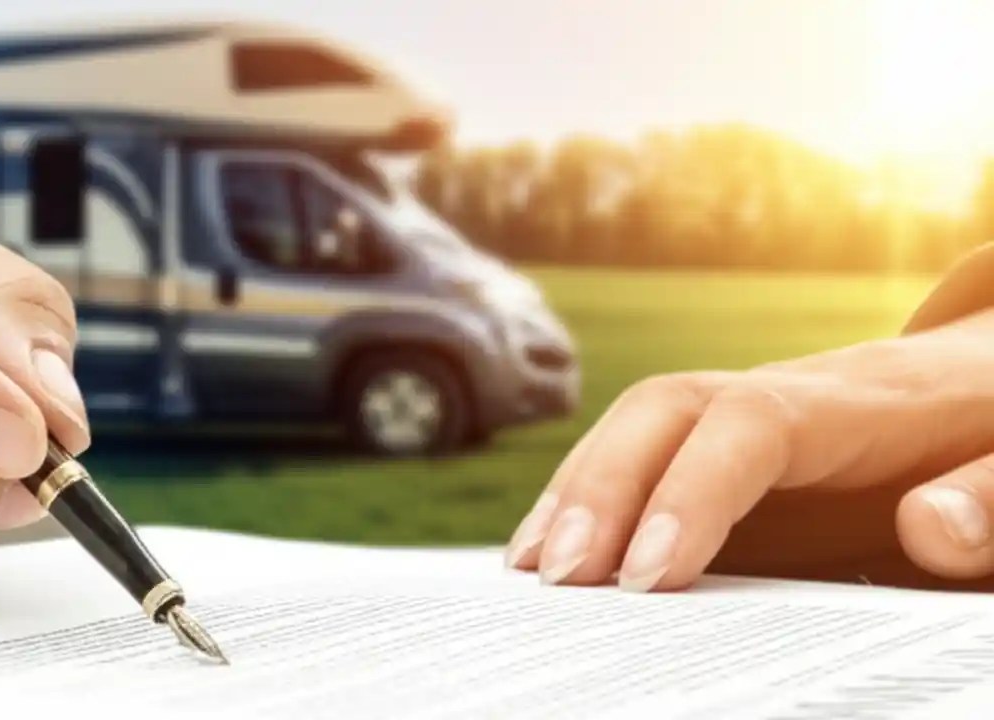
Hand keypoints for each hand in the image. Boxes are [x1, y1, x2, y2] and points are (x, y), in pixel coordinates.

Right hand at [507, 307, 993, 591]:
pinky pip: (639, 459)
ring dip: (575, 495)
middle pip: (662, 410)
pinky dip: (586, 500)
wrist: (982, 382)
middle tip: (559, 579)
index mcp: (852, 402)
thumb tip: (928, 530)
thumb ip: (993, 494)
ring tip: (532, 573)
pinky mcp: (721, 452)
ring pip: (636, 429)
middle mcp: (777, 396)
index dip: (688, 492)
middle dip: (599, 488)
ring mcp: (741, 416)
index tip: (648, 578)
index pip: (746, 427)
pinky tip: (553, 552)